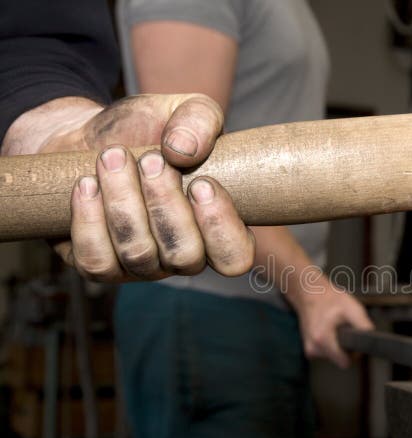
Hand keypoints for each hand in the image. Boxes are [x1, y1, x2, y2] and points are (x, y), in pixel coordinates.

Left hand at [2, 94, 254, 281]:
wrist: (88, 135)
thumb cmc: (148, 128)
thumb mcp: (184, 108)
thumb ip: (199, 119)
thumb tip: (183, 150)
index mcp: (216, 227)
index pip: (235, 257)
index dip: (220, 228)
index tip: (201, 183)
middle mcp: (183, 255)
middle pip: (185, 256)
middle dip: (165, 206)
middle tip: (151, 160)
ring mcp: (141, 266)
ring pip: (138, 254)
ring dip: (123, 203)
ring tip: (112, 157)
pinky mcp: (99, 264)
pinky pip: (96, 260)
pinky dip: (90, 220)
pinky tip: (87, 184)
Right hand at [295, 279, 373, 368]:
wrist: (311, 293)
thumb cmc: (331, 300)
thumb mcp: (353, 309)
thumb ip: (364, 327)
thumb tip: (371, 343)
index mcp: (323, 340)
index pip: (345, 363)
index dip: (354, 353)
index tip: (354, 339)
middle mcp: (313, 348)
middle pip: (340, 360)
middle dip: (346, 347)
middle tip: (345, 329)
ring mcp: (309, 349)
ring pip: (333, 357)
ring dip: (338, 344)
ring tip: (336, 327)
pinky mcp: (309, 349)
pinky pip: (327, 353)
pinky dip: (331, 344)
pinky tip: (329, 330)